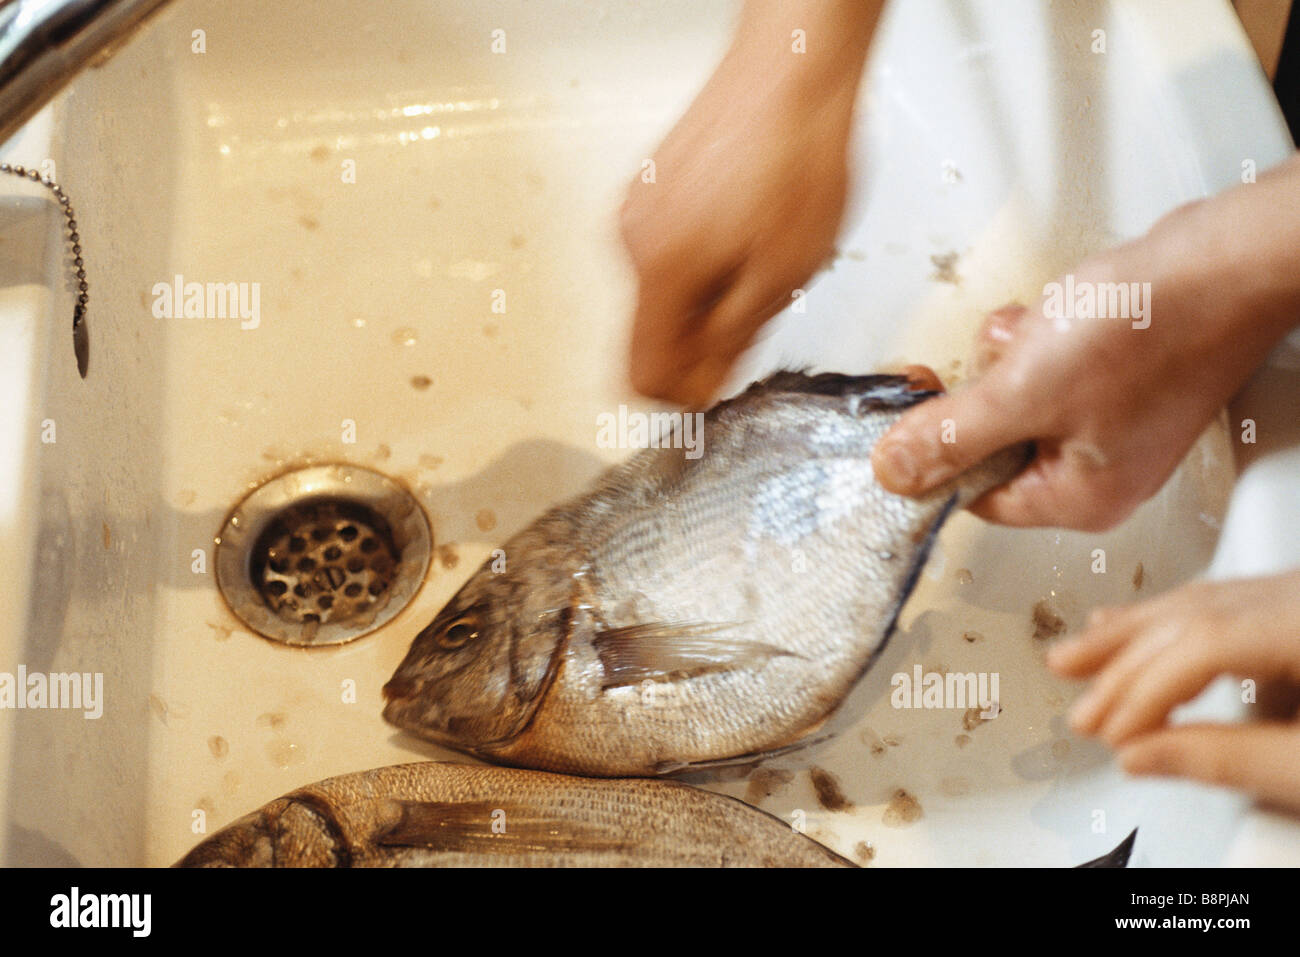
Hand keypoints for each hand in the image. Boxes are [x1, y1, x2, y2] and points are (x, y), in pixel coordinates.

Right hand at [621, 2, 878, 406]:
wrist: (795, 64)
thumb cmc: (797, 151)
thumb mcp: (783, 273)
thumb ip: (733, 342)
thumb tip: (705, 386)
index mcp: (659, 269)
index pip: (641, 375)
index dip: (683, 396)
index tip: (721, 389)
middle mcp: (633, 239)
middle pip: (651, 332)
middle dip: (703, 342)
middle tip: (762, 317)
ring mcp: (638, 208)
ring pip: (664, 290)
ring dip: (710, 298)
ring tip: (766, 261)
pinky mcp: (654, 185)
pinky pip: (671, 249)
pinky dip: (707, 260)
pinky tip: (752, 231)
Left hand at [871, 153, 1299, 530]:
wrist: (1222, 259)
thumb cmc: (1151, 328)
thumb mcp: (1023, 392)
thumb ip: (951, 437)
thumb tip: (896, 472)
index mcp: (1081, 499)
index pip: (974, 496)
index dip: (938, 451)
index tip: (917, 410)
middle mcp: (1100, 470)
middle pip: (992, 443)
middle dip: (986, 390)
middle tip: (1002, 359)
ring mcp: (1112, 421)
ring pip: (1015, 394)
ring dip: (1013, 355)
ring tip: (1047, 331)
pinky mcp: (1117, 375)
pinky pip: (1046, 363)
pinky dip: (1042, 333)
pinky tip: (1064, 313)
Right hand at [1048, 571, 1299, 814]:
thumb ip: (1225, 758)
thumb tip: (1138, 757)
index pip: (1199, 645)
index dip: (1144, 692)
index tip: (1113, 736)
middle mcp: (1295, 596)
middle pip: (1188, 618)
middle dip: (1122, 667)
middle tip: (1080, 713)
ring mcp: (1293, 596)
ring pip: (1195, 602)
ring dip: (1128, 637)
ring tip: (1071, 660)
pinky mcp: (1292, 608)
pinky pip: (1216, 602)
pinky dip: (1166, 623)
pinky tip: (1130, 626)